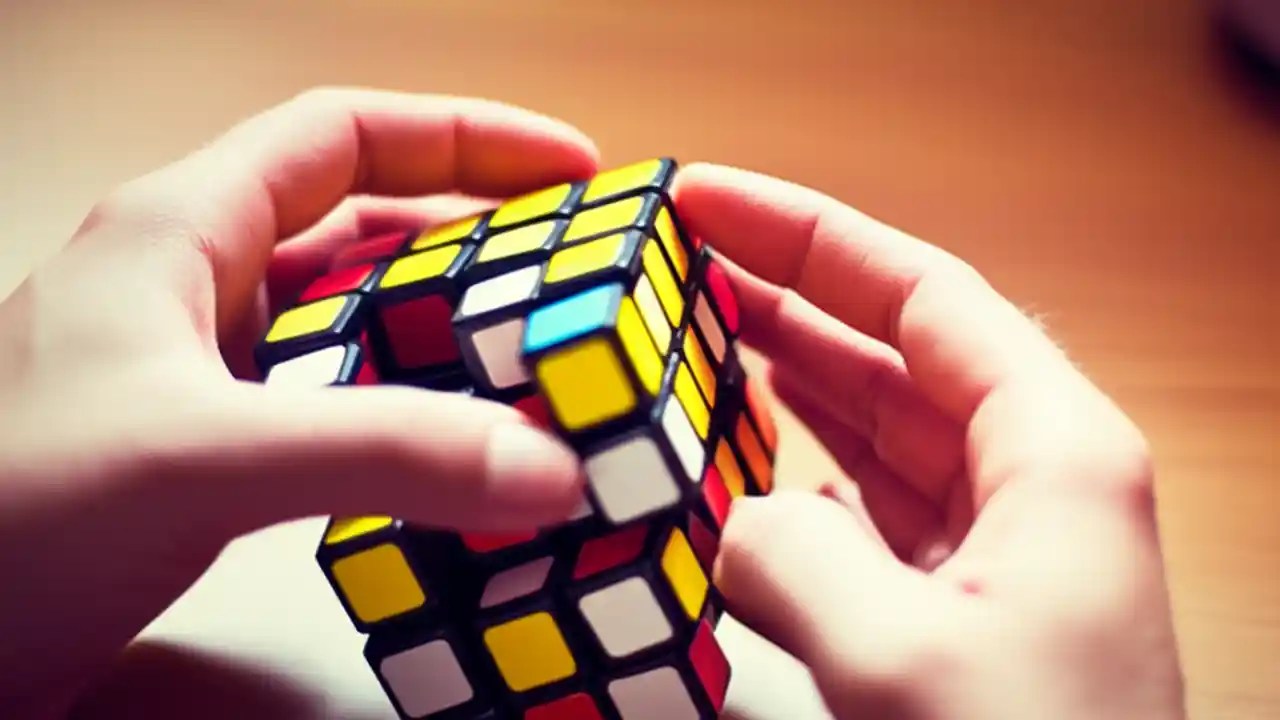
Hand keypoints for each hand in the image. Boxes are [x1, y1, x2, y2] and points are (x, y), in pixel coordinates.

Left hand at [0, 88, 595, 718]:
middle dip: (473, 243)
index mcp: (181, 230)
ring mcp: (191, 369)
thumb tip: (540, 466)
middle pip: (360, 225)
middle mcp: (189, 286)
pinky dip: (396, 411)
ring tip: (530, 362)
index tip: (567, 170)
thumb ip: (380, 451)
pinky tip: (443, 449)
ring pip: (345, 318)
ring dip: (438, 335)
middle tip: (566, 278)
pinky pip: (324, 400)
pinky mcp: (197, 446)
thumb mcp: (200, 459)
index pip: (347, 136)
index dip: (467, 137)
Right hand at [674, 166, 1186, 719]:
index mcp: (1057, 455)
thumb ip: (792, 560)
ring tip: (694, 343)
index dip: (809, 237)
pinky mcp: (962, 610)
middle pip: (893, 352)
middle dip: (785, 301)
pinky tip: (741, 465)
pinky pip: (866, 512)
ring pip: (876, 431)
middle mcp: (1035, 484)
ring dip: (786, 384)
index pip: (922, 296)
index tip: (710, 202)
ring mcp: (999, 550)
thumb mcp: (902, 663)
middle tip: (681, 264)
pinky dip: (797, 480)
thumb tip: (723, 517)